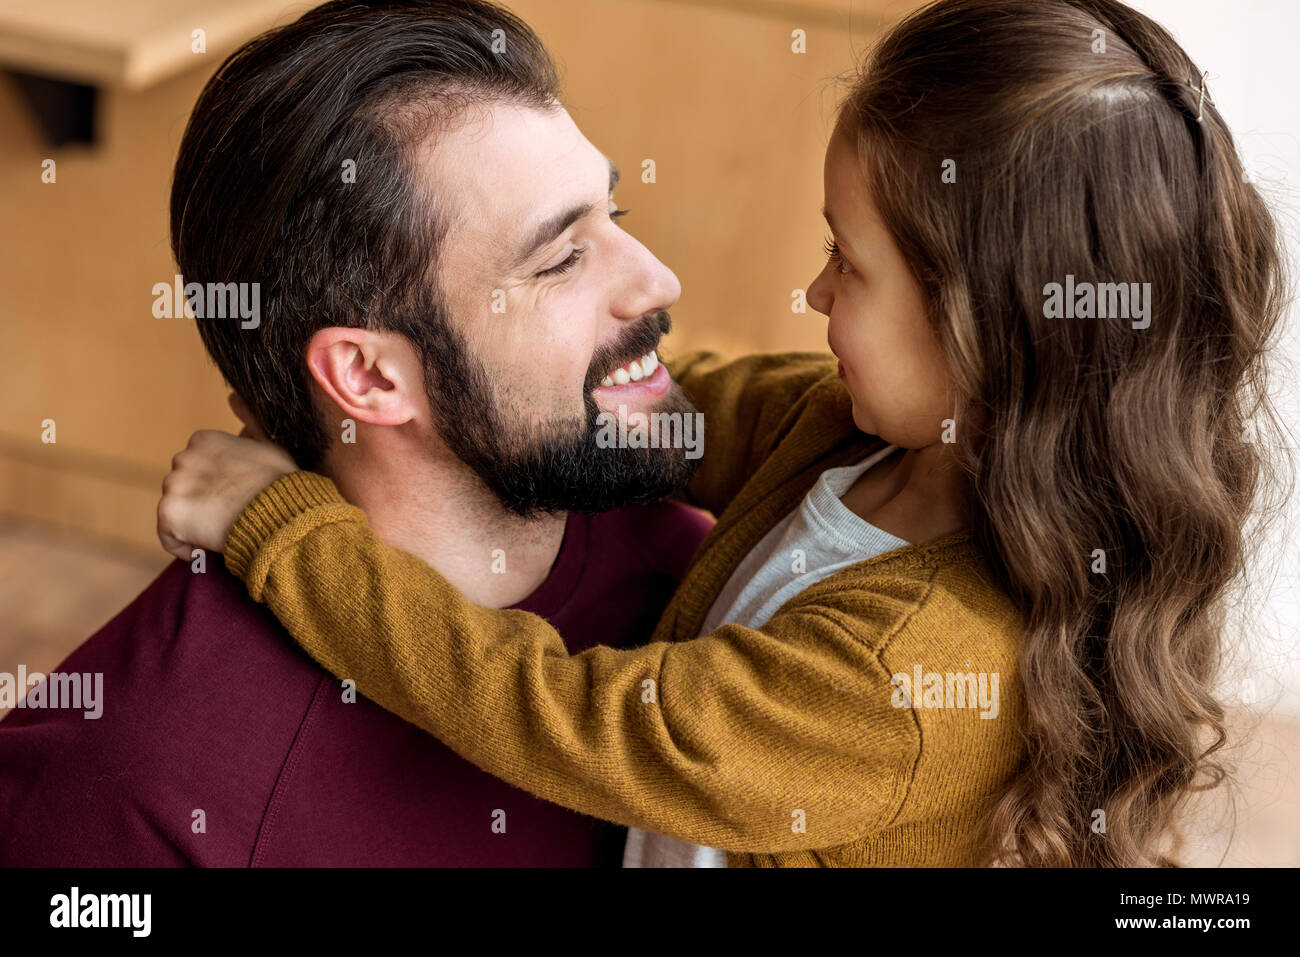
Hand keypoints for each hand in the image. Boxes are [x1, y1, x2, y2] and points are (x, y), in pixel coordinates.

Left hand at [157, 394, 298, 559]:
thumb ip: (249, 419)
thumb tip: (234, 396)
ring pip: (177, 512)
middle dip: (203, 504)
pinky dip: (187, 547)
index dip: (216, 488)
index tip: (237, 499)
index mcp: (203, 440)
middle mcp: (182, 458)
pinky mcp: (169, 513)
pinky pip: (170, 539)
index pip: (198, 468)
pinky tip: (210, 547)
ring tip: (224, 532)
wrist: (279, 512)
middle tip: (233, 518)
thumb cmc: (280, 482)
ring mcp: (173, 486)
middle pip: (184, 488)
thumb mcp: (268, 442)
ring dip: (196, 524)